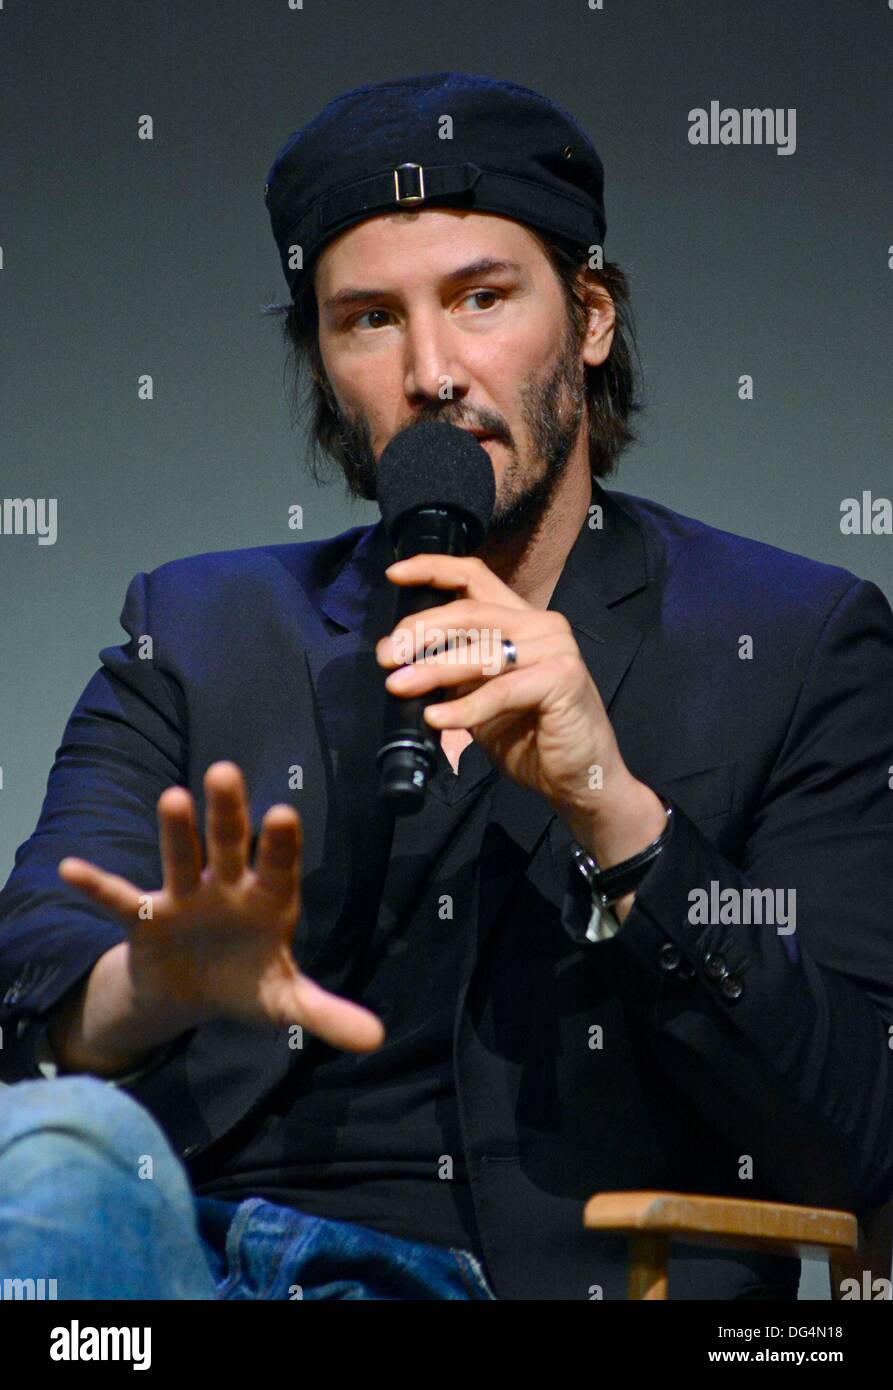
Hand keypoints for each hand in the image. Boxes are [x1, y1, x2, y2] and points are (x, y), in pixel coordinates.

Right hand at [57, 761, 384, 1051]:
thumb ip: (327, 1013)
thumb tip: (377, 1040)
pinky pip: (119, 898)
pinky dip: (96, 885)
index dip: (280, 843)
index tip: (284, 813)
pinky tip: (71, 869)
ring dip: (175, 831)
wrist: (194, 992)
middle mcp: (227, 886)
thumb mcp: (286, 1002)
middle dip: (228, 813)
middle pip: (229, 844)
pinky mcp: (147, 915)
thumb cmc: (248, 982)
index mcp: (268, 899)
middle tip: (225, 772)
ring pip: (180, 857)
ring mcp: (185, 896)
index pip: (278, 866)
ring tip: (173, 798)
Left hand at [376, 552, 635, 821]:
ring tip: (399, 686)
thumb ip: (454, 676)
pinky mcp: (563, 678)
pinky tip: (438, 719)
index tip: (394, 574)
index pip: (476, 577)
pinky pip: (501, 690)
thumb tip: (401, 666)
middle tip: (388, 655)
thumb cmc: (532, 738)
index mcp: (520, 621)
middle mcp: (540, 625)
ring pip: (481, 650)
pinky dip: (465, 707)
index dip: (433, 570)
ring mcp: (555, 648)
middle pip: (469, 611)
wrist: (580, 778)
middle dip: (421, 630)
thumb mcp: (480, 700)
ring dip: (433, 669)